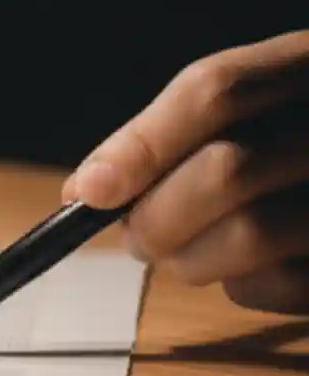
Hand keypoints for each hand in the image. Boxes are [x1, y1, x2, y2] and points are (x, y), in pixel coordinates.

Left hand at [63, 30, 308, 313]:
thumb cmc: (289, 145)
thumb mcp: (253, 111)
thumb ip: (173, 136)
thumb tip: (87, 190)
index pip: (216, 90)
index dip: (142, 145)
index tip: (88, 191)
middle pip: (226, 170)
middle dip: (157, 216)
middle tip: (136, 236)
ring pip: (250, 232)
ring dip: (189, 257)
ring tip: (184, 253)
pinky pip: (284, 284)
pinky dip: (242, 284)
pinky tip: (249, 267)